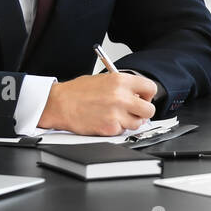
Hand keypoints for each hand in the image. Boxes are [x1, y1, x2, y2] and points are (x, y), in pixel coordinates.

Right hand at [38, 72, 156, 134]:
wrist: (59, 104)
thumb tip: (138, 94)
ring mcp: (116, 114)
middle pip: (149, 110)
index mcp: (121, 81)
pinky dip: (117, 128)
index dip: (148, 95)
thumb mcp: (104, 78)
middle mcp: (121, 97)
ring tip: (118, 116)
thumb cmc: (77, 92)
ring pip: (138, 123)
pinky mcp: (109, 128)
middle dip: (143, 112)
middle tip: (135, 111)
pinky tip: (106, 120)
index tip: (143, 98)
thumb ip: (124, 85)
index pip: (151, 88)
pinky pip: (122, 131)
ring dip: (130, 121)